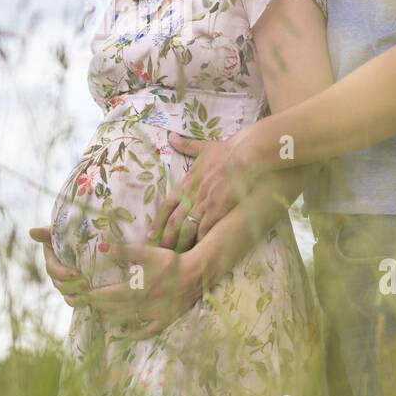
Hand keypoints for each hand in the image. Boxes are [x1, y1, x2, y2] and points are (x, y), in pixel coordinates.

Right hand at [28, 228, 90, 306]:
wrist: (86, 242)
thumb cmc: (71, 233)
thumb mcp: (59, 231)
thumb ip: (45, 233)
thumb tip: (31, 232)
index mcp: (51, 259)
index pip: (53, 269)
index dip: (62, 273)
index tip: (76, 273)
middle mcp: (55, 273)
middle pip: (59, 284)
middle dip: (72, 285)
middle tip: (86, 283)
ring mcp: (63, 282)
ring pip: (66, 294)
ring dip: (77, 295)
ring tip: (89, 292)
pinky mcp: (73, 290)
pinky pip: (72, 300)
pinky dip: (79, 301)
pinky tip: (89, 299)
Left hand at [81, 242, 203, 339]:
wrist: (196, 273)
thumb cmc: (170, 261)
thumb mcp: (146, 253)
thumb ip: (122, 251)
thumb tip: (101, 246)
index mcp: (135, 289)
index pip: (107, 295)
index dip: (93, 296)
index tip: (82, 295)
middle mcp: (141, 305)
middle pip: (114, 309)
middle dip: (99, 306)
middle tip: (88, 304)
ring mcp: (153, 314)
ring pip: (127, 319)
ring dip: (112, 318)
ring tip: (101, 315)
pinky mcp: (165, 319)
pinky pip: (148, 331)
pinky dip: (137, 334)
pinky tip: (128, 335)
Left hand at [152, 132, 253, 248]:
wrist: (245, 156)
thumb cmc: (226, 151)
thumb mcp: (203, 147)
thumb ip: (186, 145)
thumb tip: (172, 137)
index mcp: (186, 183)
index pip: (166, 205)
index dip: (157, 222)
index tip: (150, 235)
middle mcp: (191, 196)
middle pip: (173, 222)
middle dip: (165, 239)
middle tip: (158, 254)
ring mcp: (203, 204)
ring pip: (186, 229)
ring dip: (180, 244)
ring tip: (174, 259)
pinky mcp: (217, 211)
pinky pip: (205, 231)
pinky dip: (200, 242)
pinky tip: (197, 253)